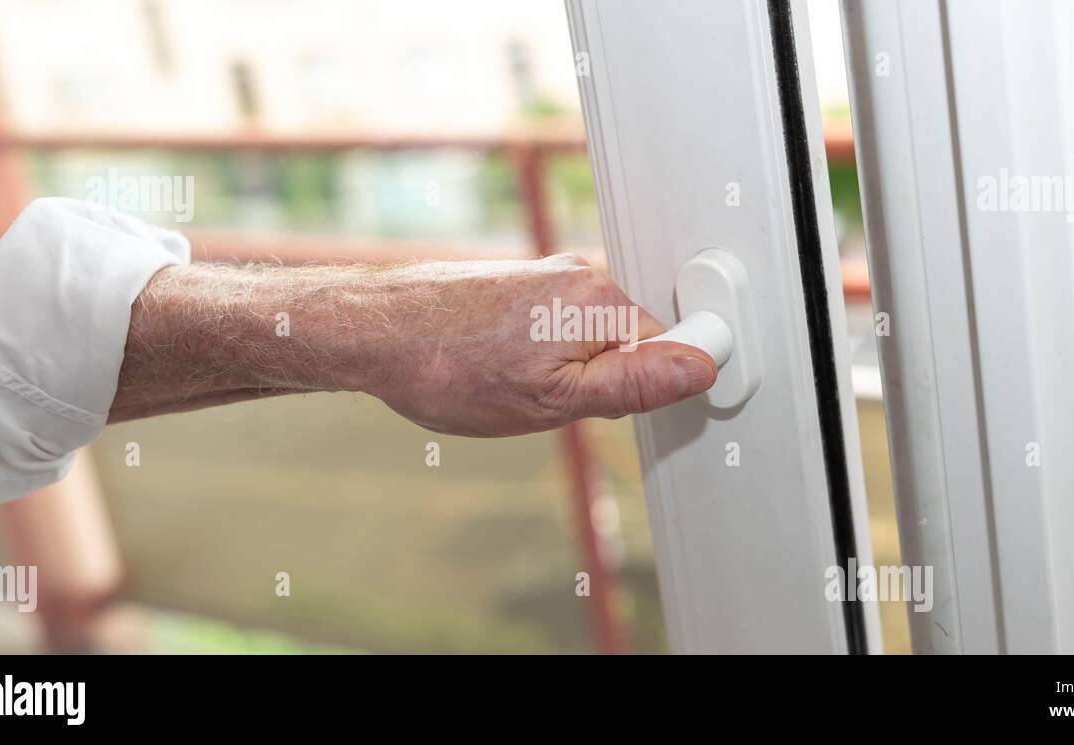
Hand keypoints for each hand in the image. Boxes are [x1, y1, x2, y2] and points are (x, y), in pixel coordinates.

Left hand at [356, 253, 717, 435]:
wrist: (372, 332)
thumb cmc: (451, 367)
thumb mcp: (555, 400)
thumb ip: (634, 383)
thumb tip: (701, 365)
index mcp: (603, 300)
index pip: (679, 335)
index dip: (671, 375)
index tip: (639, 402)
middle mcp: (584, 274)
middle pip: (639, 332)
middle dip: (618, 374)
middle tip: (564, 404)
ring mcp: (551, 274)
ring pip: (599, 330)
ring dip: (580, 365)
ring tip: (523, 387)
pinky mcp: (525, 283)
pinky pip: (566, 321)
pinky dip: (552, 351)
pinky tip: (509, 369)